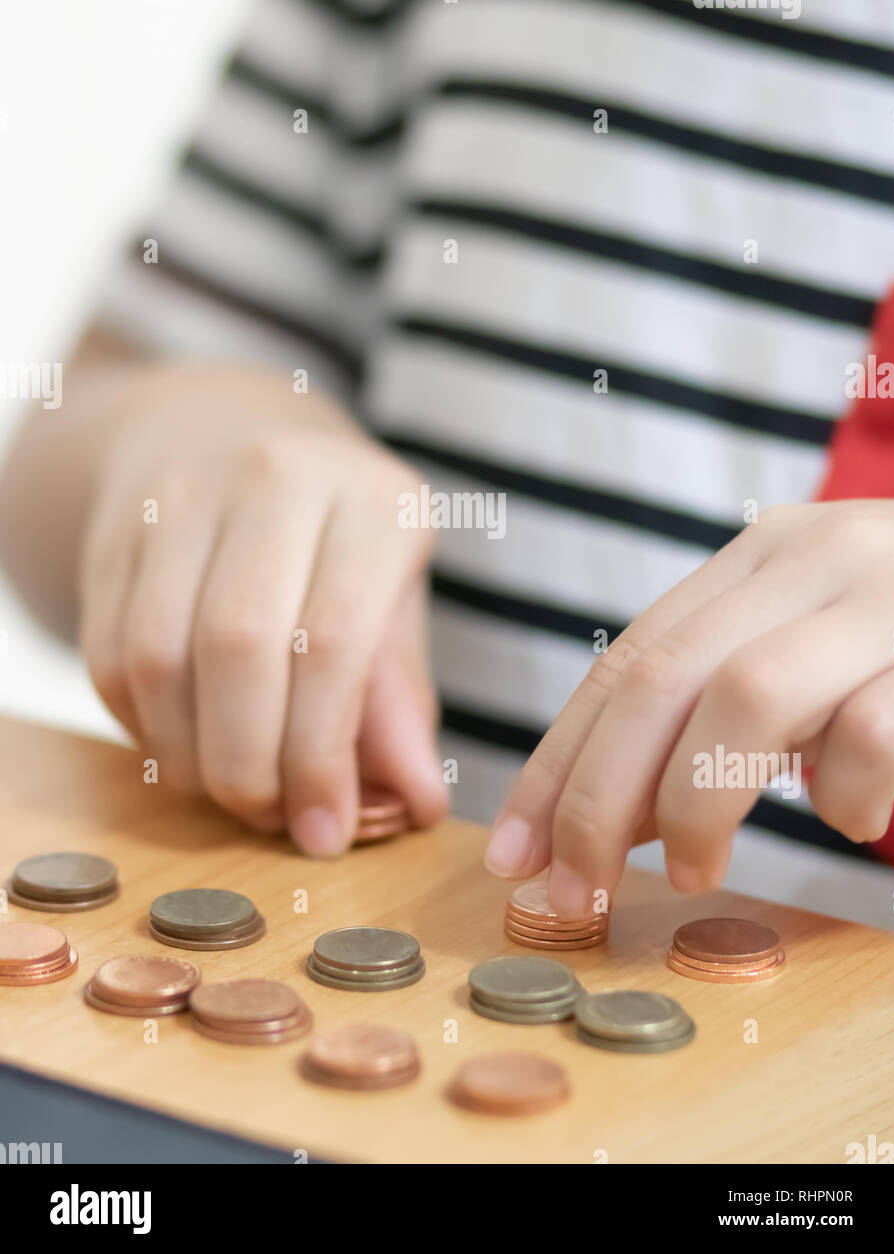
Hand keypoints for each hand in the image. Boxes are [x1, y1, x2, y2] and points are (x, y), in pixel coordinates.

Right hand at [79, 362, 446, 851]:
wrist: (229, 430)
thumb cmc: (335, 538)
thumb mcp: (393, 599)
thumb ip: (399, 699)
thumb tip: (416, 802)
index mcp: (372, 497)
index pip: (336, 641)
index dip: (323, 755)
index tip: (324, 832)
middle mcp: (275, 478)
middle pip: (239, 650)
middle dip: (250, 765)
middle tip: (271, 818)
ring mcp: (181, 494)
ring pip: (157, 657)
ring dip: (189, 757)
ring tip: (229, 791)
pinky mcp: (114, 529)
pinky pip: (108, 654)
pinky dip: (143, 727)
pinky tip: (184, 748)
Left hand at [485, 501, 893, 913]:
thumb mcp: (804, 645)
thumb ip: (714, 704)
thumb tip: (603, 820)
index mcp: (762, 553)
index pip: (628, 660)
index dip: (559, 760)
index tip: (516, 848)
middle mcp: (815, 556)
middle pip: (662, 679)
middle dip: (598, 796)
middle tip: (572, 888)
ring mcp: (888, 597)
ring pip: (746, 700)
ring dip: (698, 803)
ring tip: (697, 869)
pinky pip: (870, 735)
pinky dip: (842, 795)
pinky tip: (848, 817)